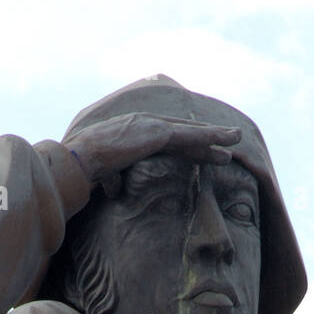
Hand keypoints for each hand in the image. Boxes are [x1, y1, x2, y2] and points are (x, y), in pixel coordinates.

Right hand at [63, 115, 241, 196]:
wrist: (77, 161)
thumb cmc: (84, 170)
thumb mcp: (104, 174)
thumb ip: (113, 178)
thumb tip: (113, 189)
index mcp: (133, 132)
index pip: (168, 138)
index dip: (189, 143)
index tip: (205, 150)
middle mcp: (144, 124)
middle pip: (183, 131)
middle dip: (207, 137)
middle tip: (230, 141)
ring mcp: (150, 126)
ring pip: (189, 131)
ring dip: (214, 135)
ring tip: (236, 139)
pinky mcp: (155, 133)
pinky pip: (187, 136)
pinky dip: (207, 138)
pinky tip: (223, 142)